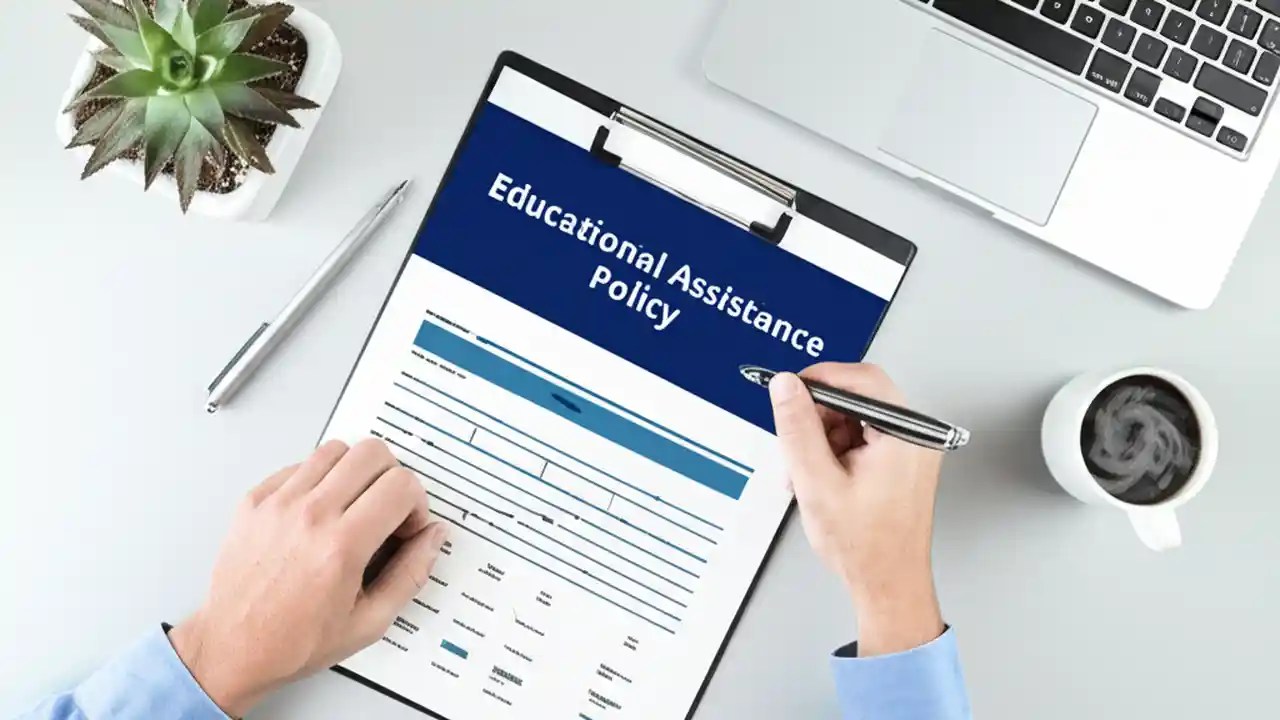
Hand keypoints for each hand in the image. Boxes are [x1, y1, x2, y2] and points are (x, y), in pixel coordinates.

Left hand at [170, 439, 448, 715]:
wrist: (232, 648)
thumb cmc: (294, 642)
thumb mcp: (369, 622)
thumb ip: (411, 573)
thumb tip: (433, 537)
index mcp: (342, 546)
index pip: (401, 485)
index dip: (417, 503)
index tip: (407, 525)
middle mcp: (310, 516)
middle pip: (372, 453)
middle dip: (392, 478)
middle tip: (385, 510)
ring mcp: (278, 503)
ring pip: (336, 449)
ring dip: (355, 472)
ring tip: (352, 507)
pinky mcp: (255, 500)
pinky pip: (299, 465)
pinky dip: (318, 480)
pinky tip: (320, 511)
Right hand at [769, 364, 944, 656]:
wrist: (888, 586)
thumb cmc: (866, 547)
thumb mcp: (817, 482)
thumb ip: (798, 429)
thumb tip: (785, 386)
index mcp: (905, 435)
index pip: (862, 379)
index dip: (820, 379)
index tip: (790, 390)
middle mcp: (913, 438)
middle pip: (856, 399)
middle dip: (817, 419)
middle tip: (795, 445)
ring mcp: (908, 452)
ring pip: (853, 421)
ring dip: (820, 440)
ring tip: (806, 475)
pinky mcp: (898, 465)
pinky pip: (859, 441)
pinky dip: (832, 455)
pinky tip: (819, 480)